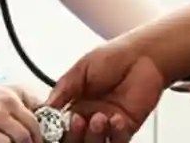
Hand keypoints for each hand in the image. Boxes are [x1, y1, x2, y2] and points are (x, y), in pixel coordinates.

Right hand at [46, 42, 165, 141]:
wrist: (143, 55)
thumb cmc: (114, 57)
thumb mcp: (82, 68)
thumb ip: (65, 88)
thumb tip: (46, 106)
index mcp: (76, 105)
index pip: (60, 126)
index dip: (57, 128)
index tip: (57, 122)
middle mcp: (90, 117)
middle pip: (76, 140)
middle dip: (75, 136)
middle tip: (79, 121)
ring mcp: (108, 124)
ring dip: (94, 136)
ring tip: (99, 118)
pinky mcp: (126, 127)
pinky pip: (118, 141)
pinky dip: (116, 134)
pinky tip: (116, 119)